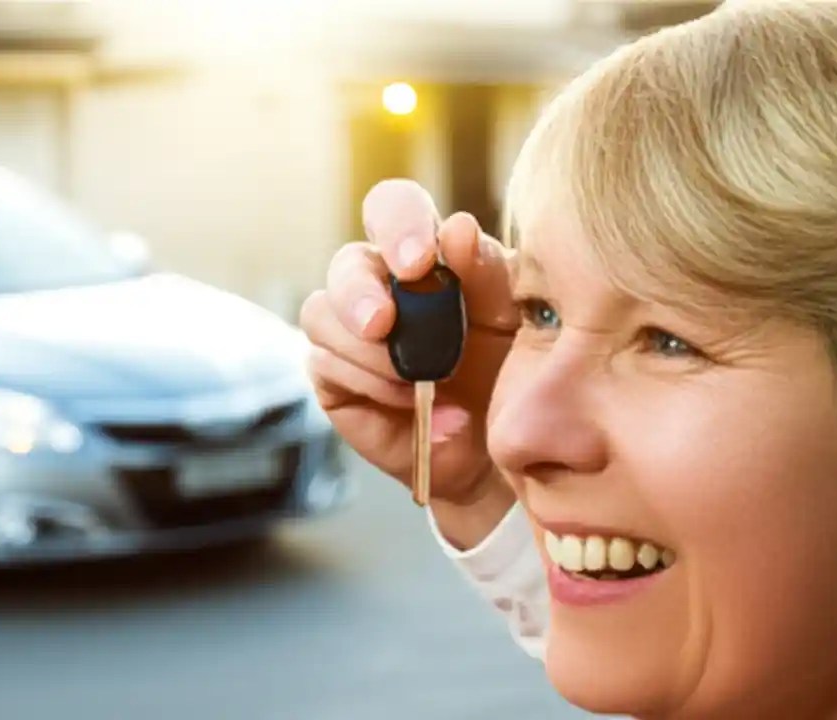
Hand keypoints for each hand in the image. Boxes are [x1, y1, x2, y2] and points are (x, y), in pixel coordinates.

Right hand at [299, 179, 519, 513]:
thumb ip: (488, 272)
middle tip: (383, 324)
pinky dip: (366, 382)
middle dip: (359, 291)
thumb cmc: (510, 371)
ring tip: (417, 383)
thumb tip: (457, 228)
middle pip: (346, 261)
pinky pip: (324, 362)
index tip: (417, 262)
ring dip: (366, 349)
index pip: (393, 208)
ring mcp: (349, 329)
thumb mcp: (513, 317)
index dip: (397, 223)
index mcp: (424, 253)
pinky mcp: (332, 374)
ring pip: (323, 311)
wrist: (499, 448)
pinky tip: (407, 400)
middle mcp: (379, 284)